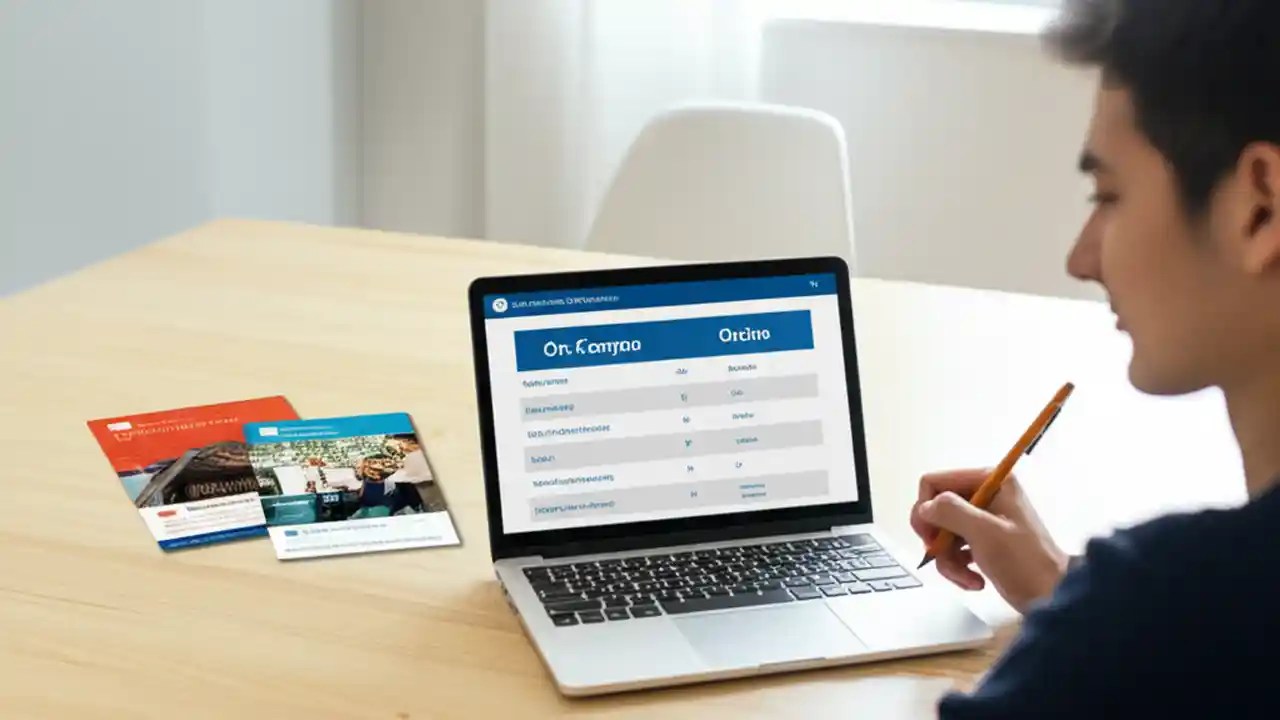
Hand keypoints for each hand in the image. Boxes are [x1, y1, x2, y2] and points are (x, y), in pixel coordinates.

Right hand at [910, 469, 1068, 613]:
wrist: (1052, 596)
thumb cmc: (1025, 562)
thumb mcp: (986, 533)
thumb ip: (951, 512)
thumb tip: (924, 508)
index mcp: (989, 481)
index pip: (934, 483)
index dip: (926, 510)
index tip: (930, 538)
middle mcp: (984, 494)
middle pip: (935, 510)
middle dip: (937, 539)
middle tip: (943, 558)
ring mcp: (982, 518)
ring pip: (941, 533)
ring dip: (948, 559)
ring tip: (967, 578)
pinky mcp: (982, 540)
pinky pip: (953, 549)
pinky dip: (957, 567)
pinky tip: (974, 581)